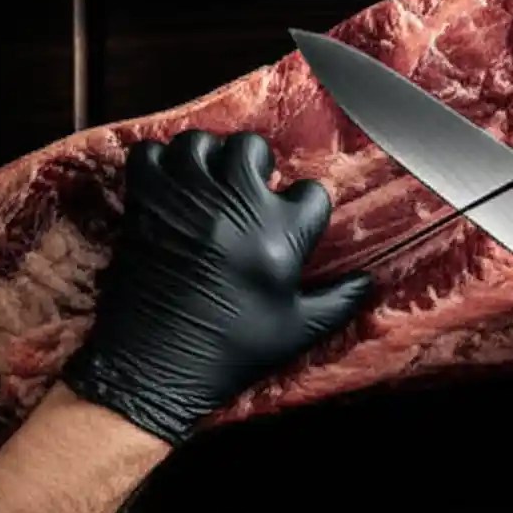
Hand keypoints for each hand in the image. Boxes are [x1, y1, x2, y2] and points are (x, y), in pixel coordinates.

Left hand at [60, 130, 372, 444]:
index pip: (311, 192)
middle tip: (250, 190)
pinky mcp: (145, 205)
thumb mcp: (297, 332)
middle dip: (256, 165)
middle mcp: (234, 207)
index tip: (294, 220)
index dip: (305, 205)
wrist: (154, 370)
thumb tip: (368, 281)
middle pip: (252, 148)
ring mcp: (186, 200)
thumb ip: (339, 301)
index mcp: (279, 235)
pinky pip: (150, 154)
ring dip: (208, 159)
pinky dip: (159, 164)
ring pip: (200, 143)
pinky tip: (171, 189)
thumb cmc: (230, 352)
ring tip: (210, 184)